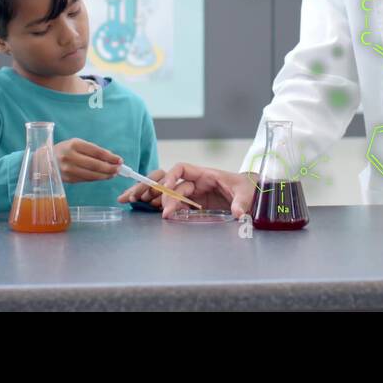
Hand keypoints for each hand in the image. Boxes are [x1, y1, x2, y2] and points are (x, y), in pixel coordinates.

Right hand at [51, 138, 120, 182]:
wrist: (44, 160)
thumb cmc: (65, 150)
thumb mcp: (77, 144)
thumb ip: (93, 150)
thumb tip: (111, 158)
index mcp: (74, 144)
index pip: (96, 151)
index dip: (110, 157)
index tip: (120, 160)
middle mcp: (70, 157)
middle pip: (95, 165)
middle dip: (110, 168)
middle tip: (119, 169)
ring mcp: (68, 170)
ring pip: (92, 174)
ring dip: (105, 175)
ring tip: (113, 174)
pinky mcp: (68, 179)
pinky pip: (86, 179)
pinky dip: (97, 178)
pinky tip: (103, 176)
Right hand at [119, 162, 255, 218]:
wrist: (253, 196)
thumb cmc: (249, 188)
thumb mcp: (247, 192)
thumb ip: (242, 202)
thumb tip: (238, 213)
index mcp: (205, 174)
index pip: (182, 169)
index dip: (171, 176)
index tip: (166, 189)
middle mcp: (195, 183)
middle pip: (169, 182)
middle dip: (156, 191)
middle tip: (150, 206)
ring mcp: (192, 195)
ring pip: (166, 193)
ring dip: (150, 197)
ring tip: (129, 200)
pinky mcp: (192, 206)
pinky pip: (172, 205)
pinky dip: (158, 206)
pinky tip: (144, 209)